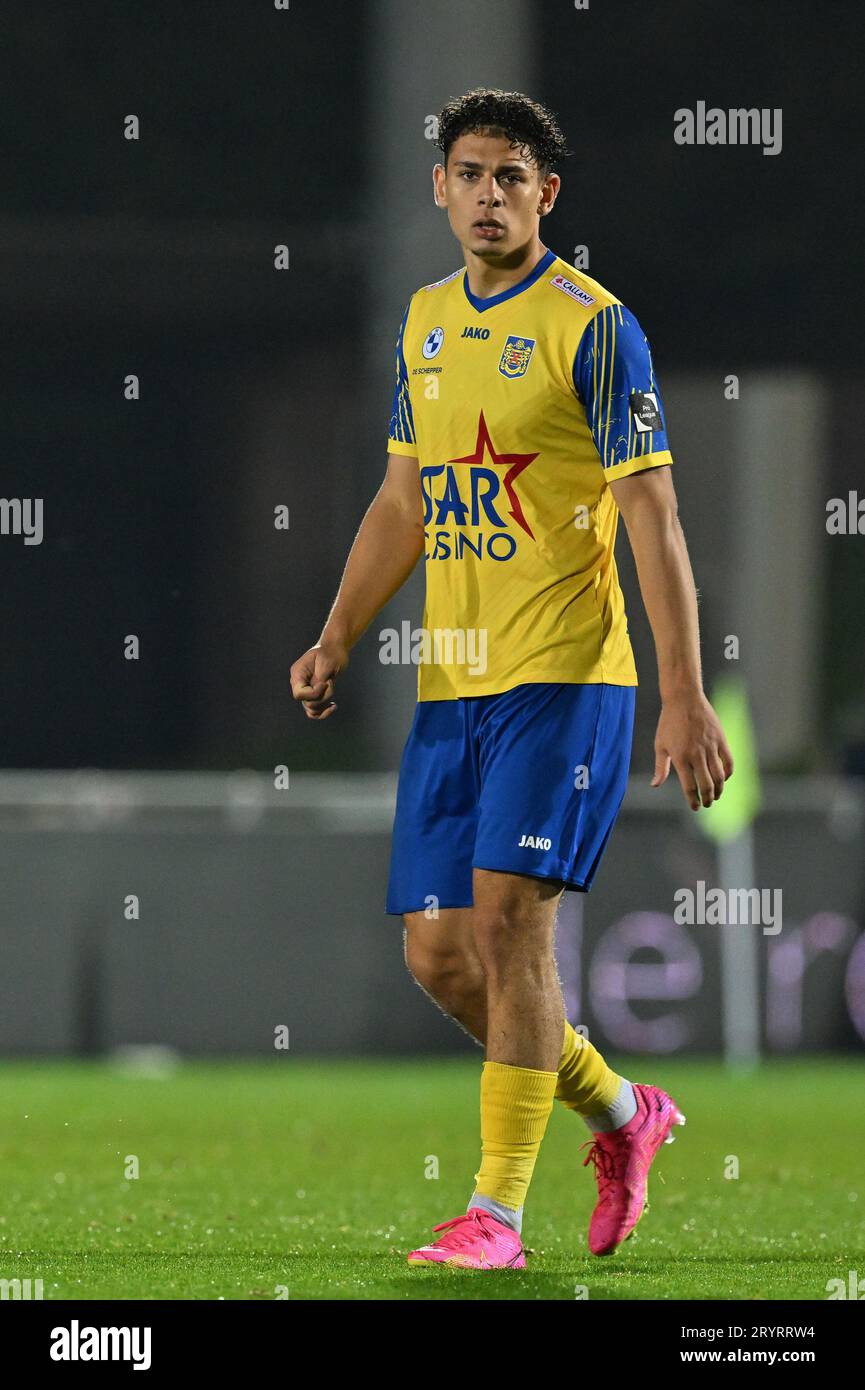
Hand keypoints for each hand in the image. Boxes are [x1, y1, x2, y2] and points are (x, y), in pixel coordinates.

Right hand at [290, 640, 347, 719]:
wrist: (334, 650)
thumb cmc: (331, 653)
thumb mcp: (327, 662)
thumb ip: (321, 676)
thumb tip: (318, 689)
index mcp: (298, 674)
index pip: (299, 694)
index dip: (313, 693)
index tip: (325, 683)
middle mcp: (299, 684)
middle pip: (306, 703)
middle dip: (323, 697)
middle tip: (331, 682)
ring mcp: (306, 691)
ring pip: (311, 710)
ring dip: (325, 704)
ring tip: (332, 688)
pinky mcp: (315, 695)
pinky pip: (315, 712)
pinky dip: (324, 712)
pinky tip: (334, 706)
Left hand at [651, 691, 733, 809]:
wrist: (683, 699)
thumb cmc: (669, 723)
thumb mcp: (660, 745)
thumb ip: (660, 767)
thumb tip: (655, 785)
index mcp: (680, 757)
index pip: (690, 786)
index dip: (693, 800)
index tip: (695, 807)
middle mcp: (696, 754)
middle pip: (707, 784)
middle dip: (708, 798)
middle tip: (707, 803)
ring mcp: (710, 747)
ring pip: (719, 776)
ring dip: (719, 789)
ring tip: (716, 795)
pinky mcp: (721, 739)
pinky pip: (728, 761)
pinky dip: (728, 773)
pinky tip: (724, 778)